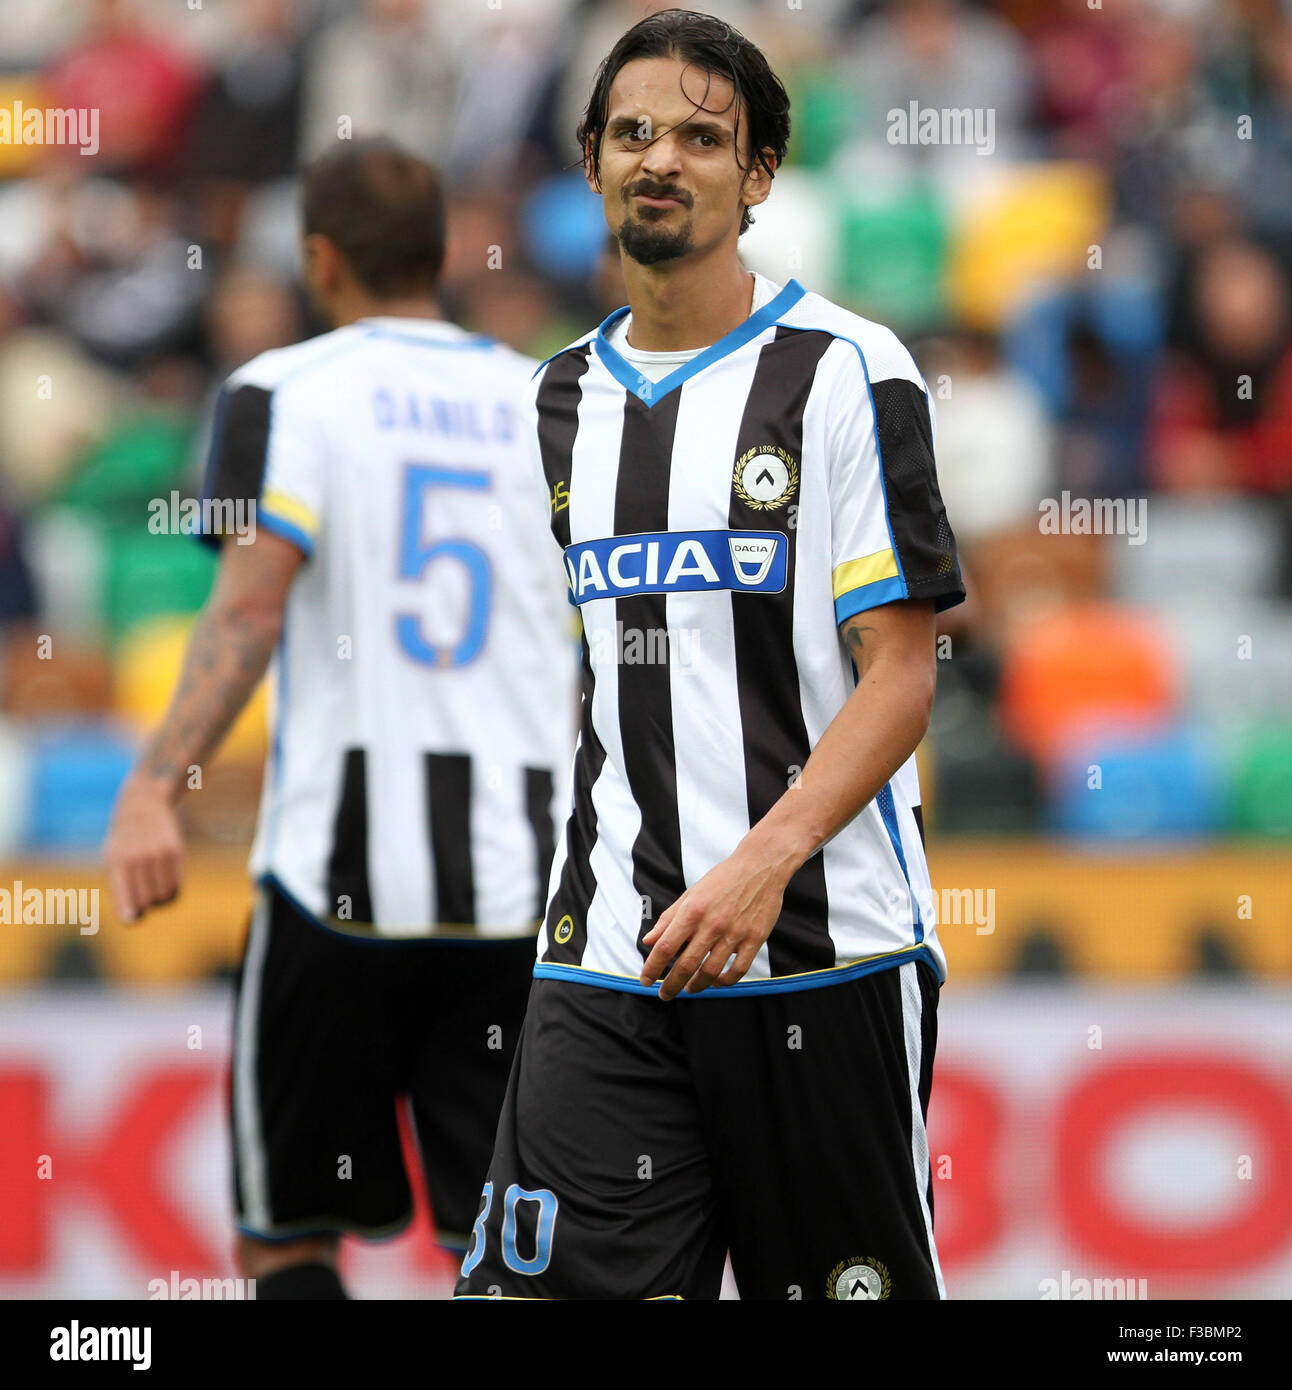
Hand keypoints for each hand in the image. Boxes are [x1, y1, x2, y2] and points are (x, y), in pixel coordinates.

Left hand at [103, 779, 183, 923]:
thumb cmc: (124, 840)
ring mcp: (156, 855)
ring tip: (157, 892)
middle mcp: (135, 859)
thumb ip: (120, 889)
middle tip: (146, 898)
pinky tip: (168, 886)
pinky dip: (173, 893)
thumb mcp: (112, 858)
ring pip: (163, 896)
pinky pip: (176, 886)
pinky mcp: (174, 851)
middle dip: (146, 906)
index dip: (128, 912)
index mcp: (115, 863)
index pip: (123, 893)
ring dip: (161, 901)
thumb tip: (133, 920)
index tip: (132, 921)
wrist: (143, 803)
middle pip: (145, 902)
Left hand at [639, 845, 789, 1000]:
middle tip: (665, 994)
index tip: (646, 981)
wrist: (761, 866)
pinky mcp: (754, 938)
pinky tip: (717, 981)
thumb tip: (648, 941)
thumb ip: (669, 919)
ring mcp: (735, 933)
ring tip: (690, 988)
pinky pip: (737, 970)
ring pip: (711, 972)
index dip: (652, 968)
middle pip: (686, 965)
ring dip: (696, 986)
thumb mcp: (691, 894)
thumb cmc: (722, 879)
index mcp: (692, 911)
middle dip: (671, 985)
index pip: (665, 947)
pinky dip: (725, 981)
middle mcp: (712, 924)